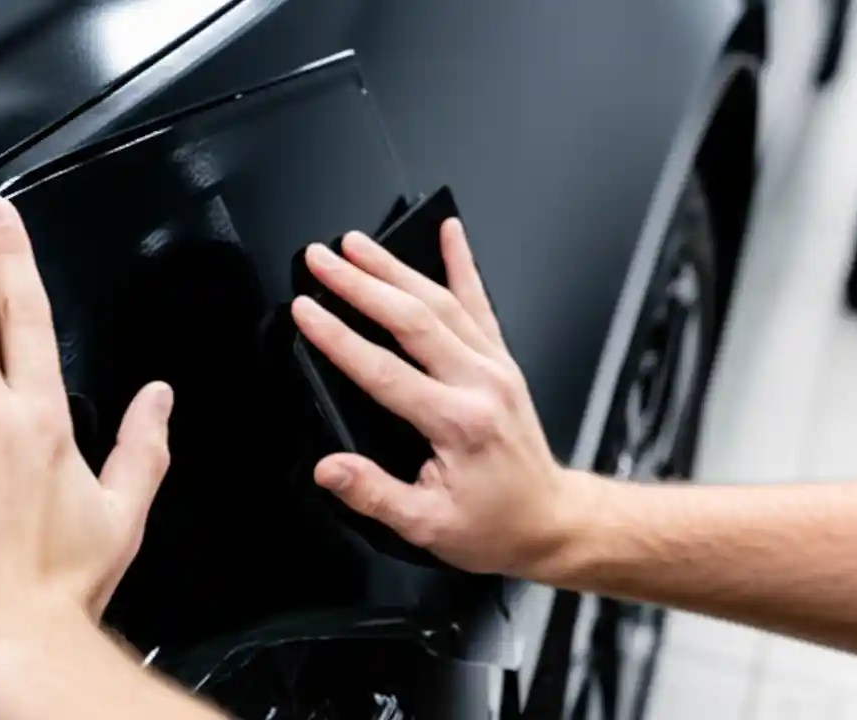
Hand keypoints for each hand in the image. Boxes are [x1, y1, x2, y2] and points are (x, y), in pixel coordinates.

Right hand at [291, 220, 595, 577]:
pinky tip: (451, 233)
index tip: (306, 311)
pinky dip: (464, 264)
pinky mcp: (501, 360)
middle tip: (319, 259)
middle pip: (412, 319)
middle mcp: (479, 383)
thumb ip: (373, 494)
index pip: (384, 370)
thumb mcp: (427, 526)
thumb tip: (330, 469)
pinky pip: (480, 302)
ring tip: (356, 244)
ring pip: (441, 301)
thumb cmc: (494, 524)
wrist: (551, 521)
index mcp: (457, 422)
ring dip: (394, 267)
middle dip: (359, 283)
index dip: (338, 337)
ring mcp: (494, 366)